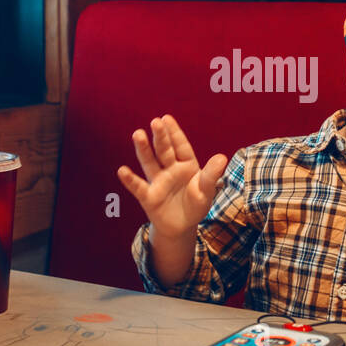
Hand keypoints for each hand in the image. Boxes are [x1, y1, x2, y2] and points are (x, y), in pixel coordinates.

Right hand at [117, 114, 227, 238]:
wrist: (182, 227)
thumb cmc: (195, 204)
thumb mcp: (206, 191)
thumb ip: (211, 175)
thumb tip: (222, 157)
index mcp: (186, 165)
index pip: (180, 146)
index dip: (174, 133)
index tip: (166, 118)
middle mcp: (170, 169)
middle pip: (164, 150)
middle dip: (160, 136)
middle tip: (155, 122)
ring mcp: (158, 181)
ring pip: (150, 162)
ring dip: (143, 149)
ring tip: (137, 135)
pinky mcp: (148, 196)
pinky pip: (138, 187)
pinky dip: (130, 180)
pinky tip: (123, 170)